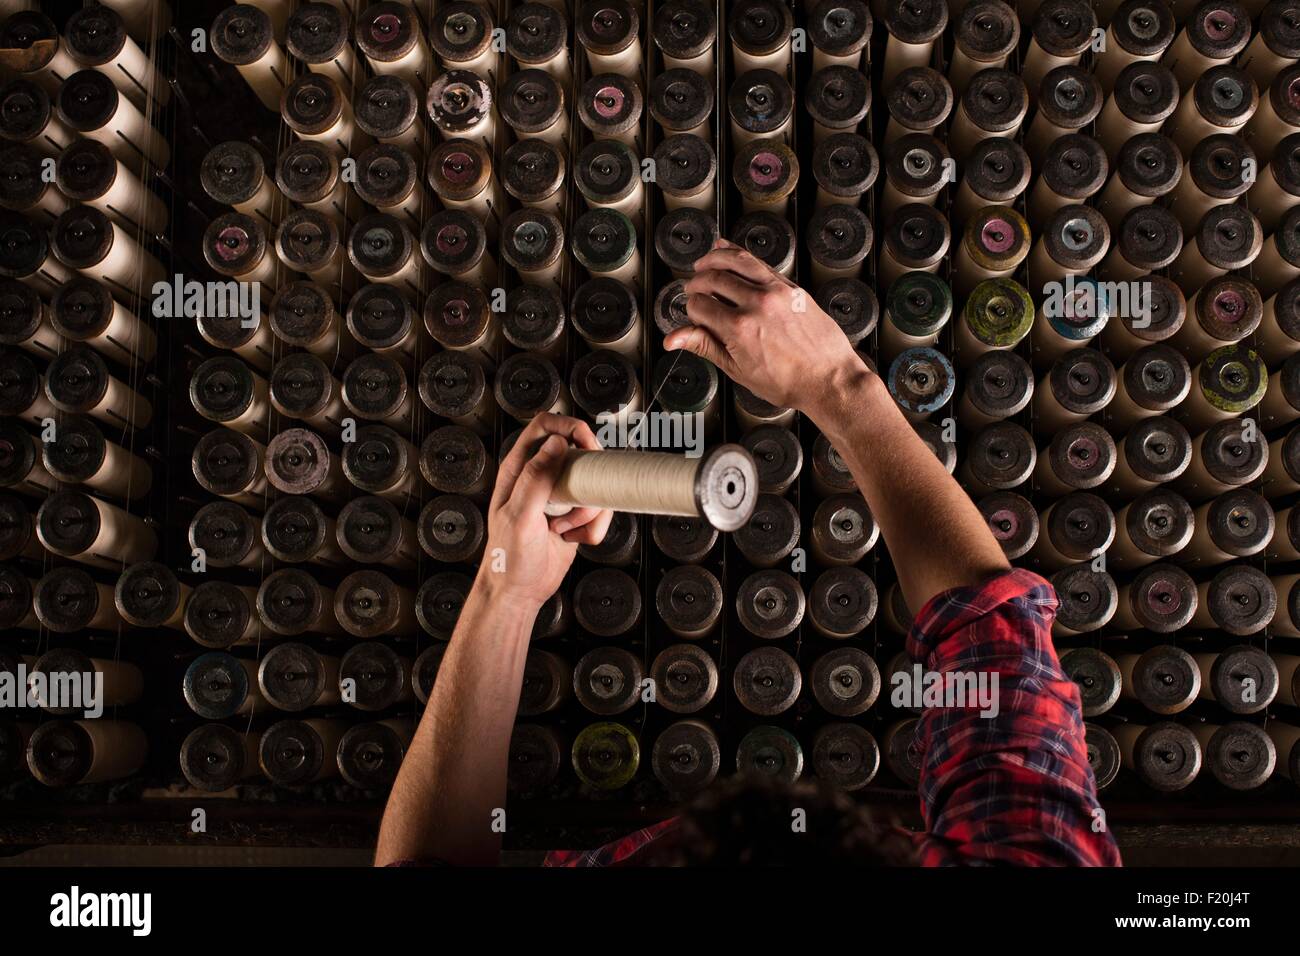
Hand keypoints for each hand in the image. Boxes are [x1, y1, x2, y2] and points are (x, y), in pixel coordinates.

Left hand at [480, 413, 612, 608]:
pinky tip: (573, 538)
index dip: (569, 427)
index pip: (545, 426)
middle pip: (579, 450)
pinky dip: (594, 527)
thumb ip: (537, 478)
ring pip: (594, 483)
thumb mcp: (519, 516)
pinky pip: (599, 510)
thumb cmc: (507, 557)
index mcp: (518, 469)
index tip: (586, 444)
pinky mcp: (575, 515)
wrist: (517, 591)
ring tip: (565, 528)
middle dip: (589, 474)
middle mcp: (540, 477)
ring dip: (590, 508)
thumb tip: (556, 443)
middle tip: (584, 494)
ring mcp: (560, 496)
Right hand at [667, 239, 869, 416]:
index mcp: (739, 328)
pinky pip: (760, 263)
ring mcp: (775, 291)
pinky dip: (741, 255)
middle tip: (693, 288)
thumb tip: (674, 338)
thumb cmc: (789, 381)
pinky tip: (730, 253)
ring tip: (704, 263)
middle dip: (697, 282)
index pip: (699, 305)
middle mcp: (756, 304)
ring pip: (737, 260)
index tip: (692, 314)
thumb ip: (705, 345)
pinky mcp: (790, 287)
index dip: (690, 309)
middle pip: (713, 278)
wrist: (828, 378)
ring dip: (715, 257)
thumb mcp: (738, 370)